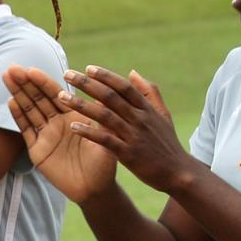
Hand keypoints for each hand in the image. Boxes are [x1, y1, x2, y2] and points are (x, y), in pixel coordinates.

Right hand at [3, 65, 116, 202]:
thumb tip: (102, 93)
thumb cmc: (104, 163)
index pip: (56, 94)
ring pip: (30, 110)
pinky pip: (27, 131)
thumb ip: (101, 117)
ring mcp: (46, 135)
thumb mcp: (105, 136)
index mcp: (73, 116)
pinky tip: (11, 102)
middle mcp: (57, 123)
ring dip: (18, 94)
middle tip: (13, 68)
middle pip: (39, 99)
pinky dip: (19, 116)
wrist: (95, 189)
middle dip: (26, 83)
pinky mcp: (38, 151)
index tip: (32, 69)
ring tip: (7, 77)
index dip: (43, 82)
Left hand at [59, 65, 197, 193]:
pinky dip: (89, 132)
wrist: (178, 173)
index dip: (106, 76)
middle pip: (110, 96)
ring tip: (62, 97)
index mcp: (146, 108)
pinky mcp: (128, 154)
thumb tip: (132, 72)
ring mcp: (134, 136)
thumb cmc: (167, 143)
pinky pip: (105, 140)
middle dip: (87, 84)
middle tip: (67, 74)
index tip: (88, 68)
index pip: (124, 86)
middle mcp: (139, 119)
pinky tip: (73, 126)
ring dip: (81, 105)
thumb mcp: (163, 114)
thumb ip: (150, 91)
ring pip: (104, 115)